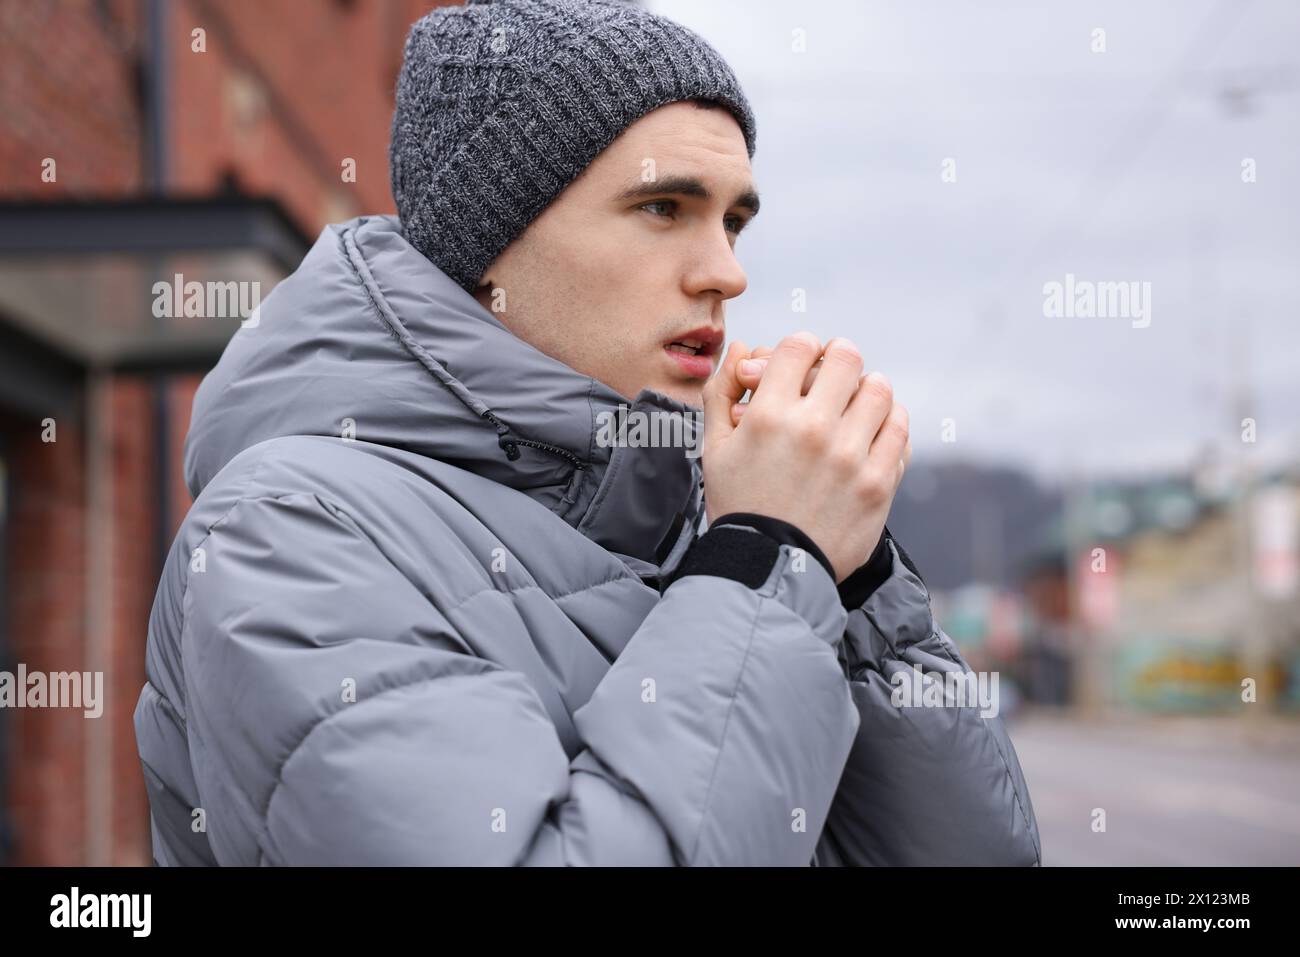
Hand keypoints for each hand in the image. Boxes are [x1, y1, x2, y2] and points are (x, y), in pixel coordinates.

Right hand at [701, 332, 910, 582]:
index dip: (801, 348)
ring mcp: (850, 456)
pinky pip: (899, 428)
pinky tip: (873, 431)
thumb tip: (743, 349)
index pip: (799, 345)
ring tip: (857, 402)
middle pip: (846, 358)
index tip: (802, 364)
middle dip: (839, 359)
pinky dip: (889, 421)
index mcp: (768, 416)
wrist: (770, 567)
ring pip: (879, 389)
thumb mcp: (714, 450)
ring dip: (867, 388)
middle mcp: (812, 429)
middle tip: (835, 373)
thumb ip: (722, 393)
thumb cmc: (739, 505)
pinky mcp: (878, 482)